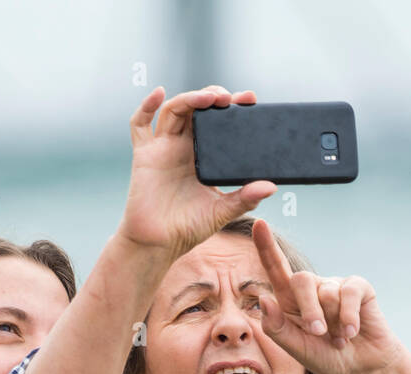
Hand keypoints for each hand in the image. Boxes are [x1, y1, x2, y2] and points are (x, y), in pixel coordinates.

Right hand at [118, 86, 277, 260]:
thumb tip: (272, 187)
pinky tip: (159, 92)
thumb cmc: (188, 228)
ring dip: (190, 98)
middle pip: (196, 109)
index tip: (250, 100)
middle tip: (230, 98)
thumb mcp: (223, 211)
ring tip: (209, 98)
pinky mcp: (144, 155)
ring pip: (174, 110)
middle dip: (213, 97)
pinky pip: (139, 124)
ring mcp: (163, 148)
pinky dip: (146, 105)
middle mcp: (184, 147)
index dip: (232, 108)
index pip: (219, 122)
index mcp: (203, 156)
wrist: (159, 244)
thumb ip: (246, 198)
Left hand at [251, 218, 406, 373]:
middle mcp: (312, 288)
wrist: (364, 368)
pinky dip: (348, 317)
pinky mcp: (358, 287)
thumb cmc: (328, 358)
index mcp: (290, 300)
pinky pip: (348, 292)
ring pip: (326, 291)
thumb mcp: (297, 349)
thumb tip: (263, 298)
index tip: (259, 224)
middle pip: (301, 280)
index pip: (276, 269)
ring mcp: (335, 285)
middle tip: (318, 333)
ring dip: (333, 321)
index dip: (267, 246)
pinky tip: (352, 332)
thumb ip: (277, 327)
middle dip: (309, 310)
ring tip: (339, 338)